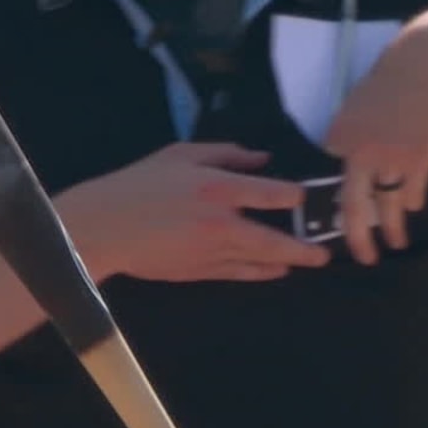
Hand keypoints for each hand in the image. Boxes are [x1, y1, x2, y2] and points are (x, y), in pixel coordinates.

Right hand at [55, 141, 330, 282]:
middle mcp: (218, 222)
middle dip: (303, 247)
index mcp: (215, 187)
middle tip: (325, 252)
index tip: (305, 197)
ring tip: (309, 262)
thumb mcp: (180, 155)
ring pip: (258, 260)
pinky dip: (260, 273)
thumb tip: (262, 158)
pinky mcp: (198, 271)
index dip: (293, 196)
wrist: (102, 228)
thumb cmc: (139, 185)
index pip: (269, 194)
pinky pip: (238, 274)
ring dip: (286, 262)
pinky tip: (275, 271)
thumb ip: (226, 154)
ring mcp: (209, 251)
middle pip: (272, 239)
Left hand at [324, 18, 427, 264]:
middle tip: (363, 258)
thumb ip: (350, 134)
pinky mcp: (419, 162)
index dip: (339, 201)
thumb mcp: (357, 104)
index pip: (335, 179)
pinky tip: (413, 208)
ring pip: (388, 206)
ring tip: (396, 245)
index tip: (342, 218)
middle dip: (357, 239)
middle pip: (355, 207)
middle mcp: (361, 155)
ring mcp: (391, 161)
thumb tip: (341, 154)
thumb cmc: (392, 80)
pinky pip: (413, 192)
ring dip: (392, 230)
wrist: (426, 65)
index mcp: (341, 138)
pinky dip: (413, 201)